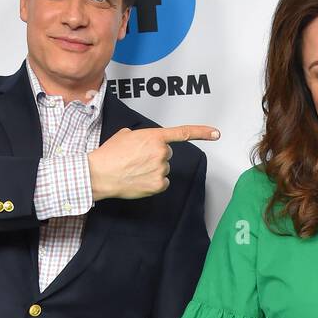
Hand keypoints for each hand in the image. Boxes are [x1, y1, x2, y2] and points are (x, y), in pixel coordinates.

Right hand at [89, 124, 219, 200]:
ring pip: (163, 169)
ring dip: (152, 169)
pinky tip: (139, 180)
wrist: (100, 173)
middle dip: (155, 156)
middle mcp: (161, 152)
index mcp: (154, 136)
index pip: (183, 133)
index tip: (217, 133)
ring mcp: (161, 169)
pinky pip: (162, 183)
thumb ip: (143, 136)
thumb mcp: (126, 135)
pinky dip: (153, 183)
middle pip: (167, 154)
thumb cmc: (110, 154)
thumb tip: (145, 144)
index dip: (202, 132)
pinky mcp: (158, 185)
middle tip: (137, 159)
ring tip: (134, 170)